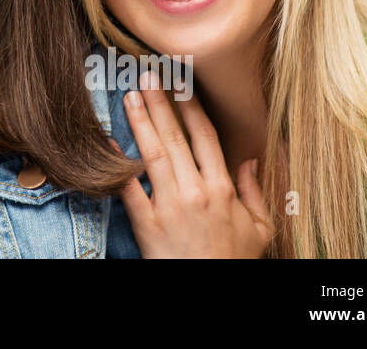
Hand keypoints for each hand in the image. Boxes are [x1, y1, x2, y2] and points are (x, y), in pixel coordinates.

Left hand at [117, 71, 273, 257]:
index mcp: (222, 189)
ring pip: (152, 153)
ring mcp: (170, 206)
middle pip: (175, 136)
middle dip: (160, 101)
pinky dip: (116, 165)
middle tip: (147, 73)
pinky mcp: (147, 223)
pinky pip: (128, 189)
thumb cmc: (234, 262)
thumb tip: (251, 162)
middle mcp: (195, 191)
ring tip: (129, 94)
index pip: (205, 136)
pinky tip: (106, 141)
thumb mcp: (259, 230)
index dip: (192, 105)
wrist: (211, 293)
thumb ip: (255, 194)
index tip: (181, 81)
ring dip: (140, 121)